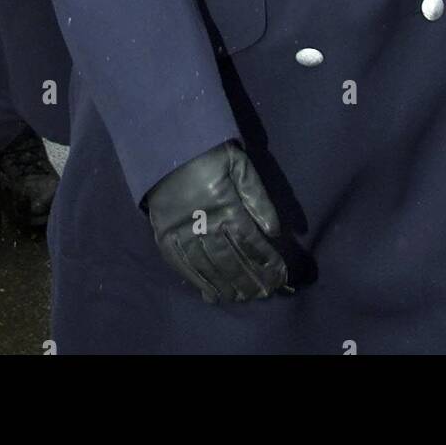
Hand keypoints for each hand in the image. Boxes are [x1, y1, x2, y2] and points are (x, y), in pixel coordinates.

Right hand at [147, 141, 288, 303]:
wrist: (168, 145)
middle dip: (251, 280)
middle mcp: (205, 224)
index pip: (251, 242)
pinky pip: (183, 266)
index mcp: (226, 205)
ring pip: (209, 267)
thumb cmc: (209, 154)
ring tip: (242, 299)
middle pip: (232, 260)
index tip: (280, 275)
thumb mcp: (240, 165)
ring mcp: (182, 232)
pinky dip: (198, 283)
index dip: (267, 261)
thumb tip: (274, 231)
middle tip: (264, 295)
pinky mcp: (164, 236)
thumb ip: (257, 198)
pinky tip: (211, 296)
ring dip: (228, 286)